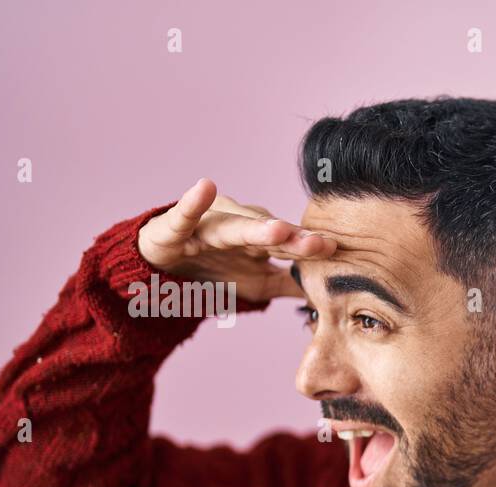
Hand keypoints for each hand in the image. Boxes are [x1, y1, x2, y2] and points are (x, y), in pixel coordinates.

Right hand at [137, 178, 334, 301]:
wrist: (161, 269)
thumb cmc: (214, 269)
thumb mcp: (257, 283)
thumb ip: (288, 283)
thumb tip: (326, 290)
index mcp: (257, 240)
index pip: (287, 244)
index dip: (308, 247)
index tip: (335, 249)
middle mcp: (236, 227)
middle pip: (267, 233)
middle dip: (292, 239)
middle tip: (318, 244)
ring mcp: (206, 226)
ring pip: (234, 228)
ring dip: (255, 228)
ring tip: (277, 229)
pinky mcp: (174, 229)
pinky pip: (183, 217)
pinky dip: (192, 203)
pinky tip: (204, 186)